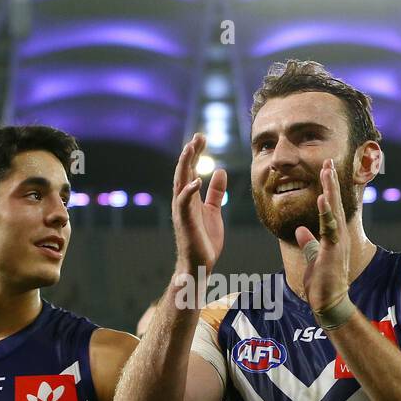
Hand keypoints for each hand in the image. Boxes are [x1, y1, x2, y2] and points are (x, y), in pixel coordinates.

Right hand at [172, 133, 226, 273]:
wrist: (200, 264)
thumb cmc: (204, 239)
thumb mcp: (214, 210)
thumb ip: (216, 191)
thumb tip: (220, 171)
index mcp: (190, 197)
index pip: (191, 170)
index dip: (195, 153)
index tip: (201, 137)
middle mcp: (183, 201)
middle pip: (184, 172)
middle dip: (190, 153)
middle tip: (197, 136)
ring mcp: (182, 211)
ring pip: (180, 183)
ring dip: (185, 165)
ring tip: (190, 149)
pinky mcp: (184, 222)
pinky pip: (184, 203)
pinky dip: (188, 191)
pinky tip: (196, 181)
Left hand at [293, 159, 350, 312]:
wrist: (329, 303)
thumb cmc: (323, 283)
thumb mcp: (313, 258)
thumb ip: (309, 243)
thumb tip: (301, 230)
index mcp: (334, 236)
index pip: (331, 207)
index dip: (328, 188)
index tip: (325, 170)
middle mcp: (339, 236)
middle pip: (336, 203)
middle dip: (331, 182)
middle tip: (327, 161)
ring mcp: (338, 242)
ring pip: (334, 211)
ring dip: (330, 190)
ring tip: (326, 171)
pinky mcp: (333, 250)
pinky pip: (329, 228)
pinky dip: (326, 212)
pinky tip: (321, 198)